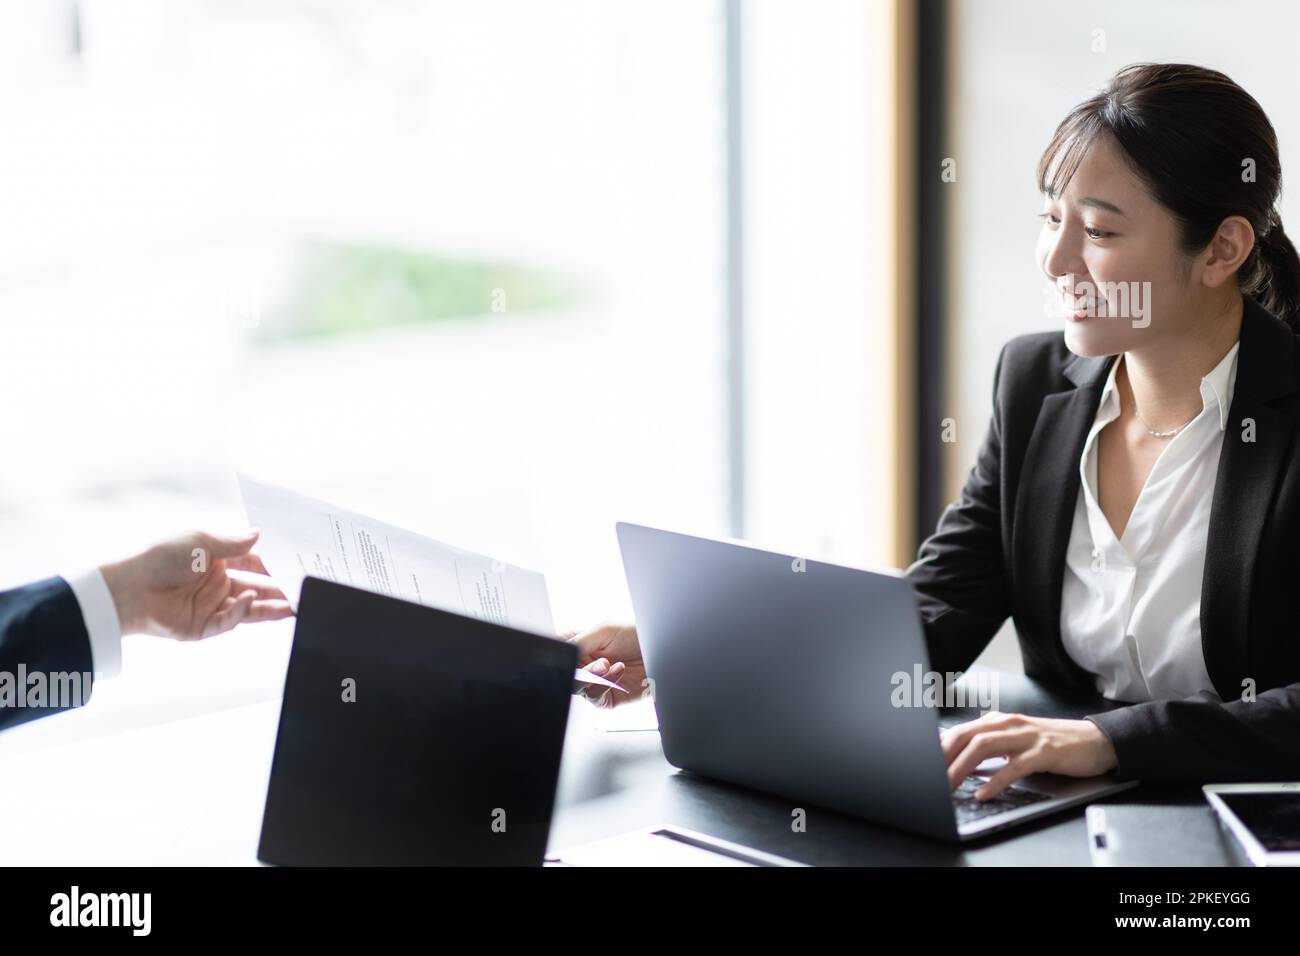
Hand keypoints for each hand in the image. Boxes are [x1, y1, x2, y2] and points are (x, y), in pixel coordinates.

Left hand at [99, 529, 293, 639]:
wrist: (129, 587)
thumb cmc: (160, 557)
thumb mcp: (201, 541)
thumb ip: (233, 542)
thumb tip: (259, 534)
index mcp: (217, 561)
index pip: (253, 563)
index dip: (273, 566)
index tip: (294, 566)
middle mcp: (217, 584)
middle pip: (257, 588)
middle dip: (279, 591)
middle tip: (302, 592)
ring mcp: (211, 607)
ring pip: (249, 608)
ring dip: (270, 606)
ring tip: (293, 606)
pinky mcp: (202, 628)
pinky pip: (229, 620)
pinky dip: (242, 611)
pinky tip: (250, 599)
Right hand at [565, 623, 645, 707]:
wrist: (660, 649)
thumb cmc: (634, 634)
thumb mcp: (602, 630)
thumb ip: (578, 641)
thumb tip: (560, 652)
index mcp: (578, 646)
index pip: (558, 653)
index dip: (560, 655)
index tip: (568, 653)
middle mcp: (584, 665)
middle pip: (565, 674)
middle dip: (578, 668)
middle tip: (594, 660)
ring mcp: (594, 682)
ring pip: (578, 687)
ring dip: (593, 676)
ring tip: (609, 663)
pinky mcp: (607, 697)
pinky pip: (595, 697)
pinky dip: (604, 684)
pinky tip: (618, 670)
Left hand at [941, 711, 1117, 799]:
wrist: (1095, 740)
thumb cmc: (1052, 742)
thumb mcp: (1016, 739)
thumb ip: (990, 744)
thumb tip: (958, 757)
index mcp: (999, 720)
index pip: (960, 730)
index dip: (939, 746)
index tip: (923, 762)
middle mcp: (1009, 724)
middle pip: (967, 735)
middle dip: (944, 756)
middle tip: (929, 776)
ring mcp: (1026, 737)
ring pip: (984, 746)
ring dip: (962, 767)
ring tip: (948, 784)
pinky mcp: (1043, 752)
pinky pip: (1014, 767)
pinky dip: (995, 780)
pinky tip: (984, 792)